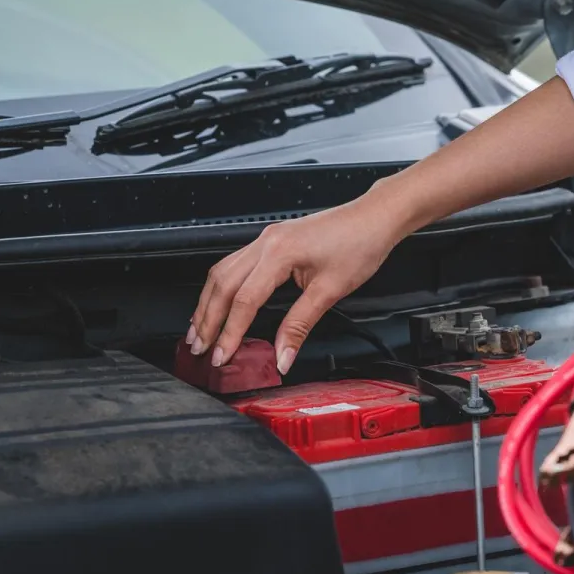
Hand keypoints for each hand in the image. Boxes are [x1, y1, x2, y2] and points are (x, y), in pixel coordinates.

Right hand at [188, 196, 402, 373]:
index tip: (222, 356)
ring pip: (223, 271)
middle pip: (222, 284)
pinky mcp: (272, 239)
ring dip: (209, 302)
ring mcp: (266, 238)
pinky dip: (223, 287)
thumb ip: (299, 326)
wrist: (375, 217)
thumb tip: (282, 356)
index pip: (244, 300)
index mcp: (279, 252)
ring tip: (200, 330)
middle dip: (207, 319)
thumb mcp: (330, 291)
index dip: (230, 333)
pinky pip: (235, 263)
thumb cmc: (360, 244)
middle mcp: (266, 241)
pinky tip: (220, 302)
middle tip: (199, 348)